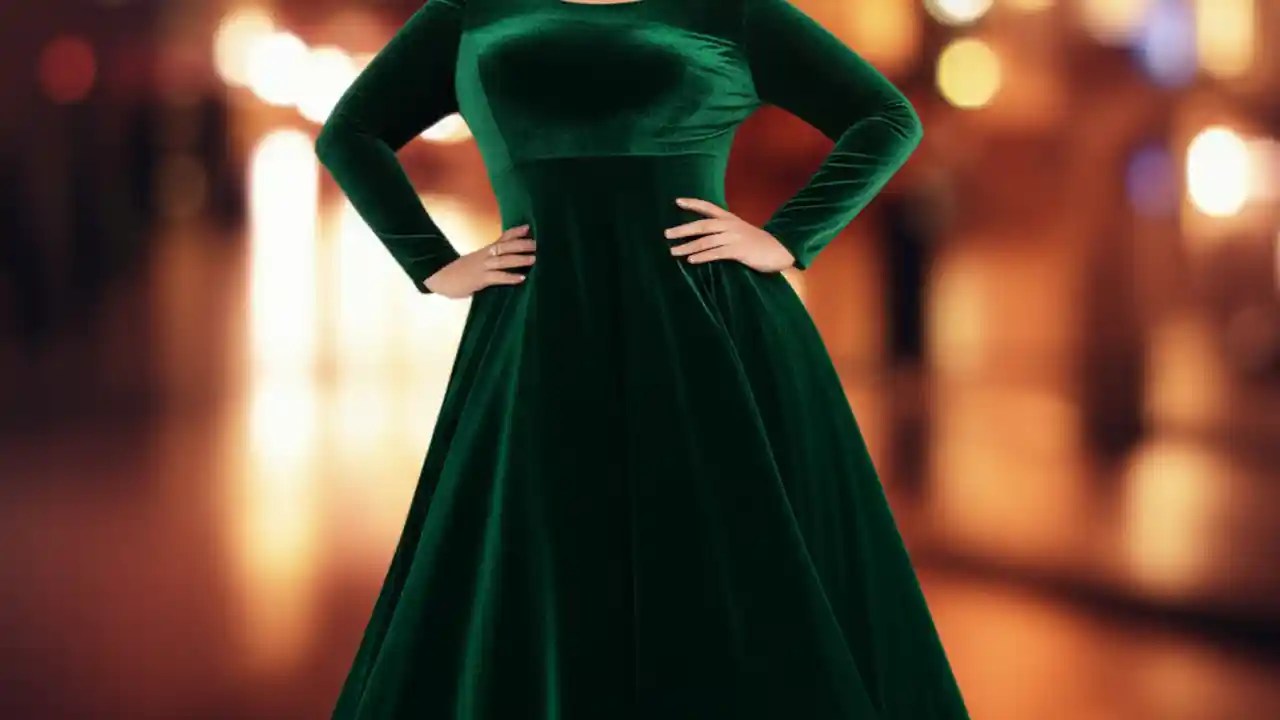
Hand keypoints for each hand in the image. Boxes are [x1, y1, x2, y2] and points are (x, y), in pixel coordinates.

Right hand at [423, 224, 535, 297]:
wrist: (440, 278)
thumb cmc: (462, 272)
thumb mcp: (477, 261)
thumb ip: (492, 258)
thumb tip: (508, 258)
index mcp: (486, 251)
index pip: (503, 238)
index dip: (515, 232)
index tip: (529, 227)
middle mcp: (485, 256)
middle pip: (505, 246)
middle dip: (522, 245)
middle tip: (538, 244)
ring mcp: (482, 267)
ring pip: (503, 260)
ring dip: (519, 259)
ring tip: (534, 259)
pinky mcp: (479, 279)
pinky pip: (497, 277)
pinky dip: (509, 277)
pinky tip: (521, 278)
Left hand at [664, 197, 794, 272]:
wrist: (779, 251)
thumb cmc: (757, 244)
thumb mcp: (740, 232)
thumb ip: (723, 231)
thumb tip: (703, 238)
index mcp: (729, 218)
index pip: (708, 207)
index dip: (692, 203)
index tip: (676, 201)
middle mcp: (730, 225)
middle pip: (702, 225)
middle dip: (683, 229)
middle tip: (667, 234)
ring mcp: (734, 238)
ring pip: (706, 241)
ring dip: (688, 246)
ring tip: (673, 251)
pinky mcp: (738, 251)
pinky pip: (716, 253)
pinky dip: (702, 256)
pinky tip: (691, 260)